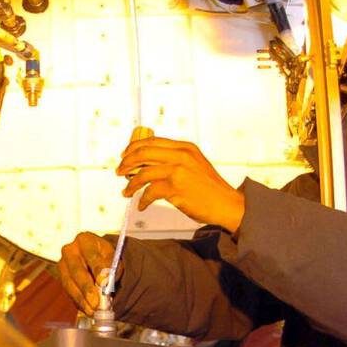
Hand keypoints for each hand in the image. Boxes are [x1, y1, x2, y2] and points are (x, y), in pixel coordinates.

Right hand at [56, 232, 115, 313]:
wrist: (95, 259)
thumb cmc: (105, 257)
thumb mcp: (113, 258)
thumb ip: (110, 268)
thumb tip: (105, 282)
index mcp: (84, 240)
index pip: (91, 255)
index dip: (98, 270)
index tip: (104, 283)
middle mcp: (69, 251)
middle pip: (77, 271)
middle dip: (87, 288)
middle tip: (96, 302)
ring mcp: (63, 265)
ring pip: (69, 284)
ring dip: (81, 299)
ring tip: (93, 310)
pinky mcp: (61, 279)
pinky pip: (69, 292)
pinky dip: (79, 303)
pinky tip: (88, 310)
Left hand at [116, 138, 245, 232]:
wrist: (226, 203)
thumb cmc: (209, 189)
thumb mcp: (194, 165)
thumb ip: (174, 160)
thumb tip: (146, 164)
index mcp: (185, 147)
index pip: (152, 141)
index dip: (133, 148)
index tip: (124, 156)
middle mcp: (181, 155)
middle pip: (143, 152)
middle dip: (126, 162)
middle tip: (120, 172)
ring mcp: (178, 170)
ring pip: (143, 173)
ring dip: (131, 184)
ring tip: (126, 192)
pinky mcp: (175, 187)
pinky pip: (150, 192)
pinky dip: (142, 200)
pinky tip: (142, 205)